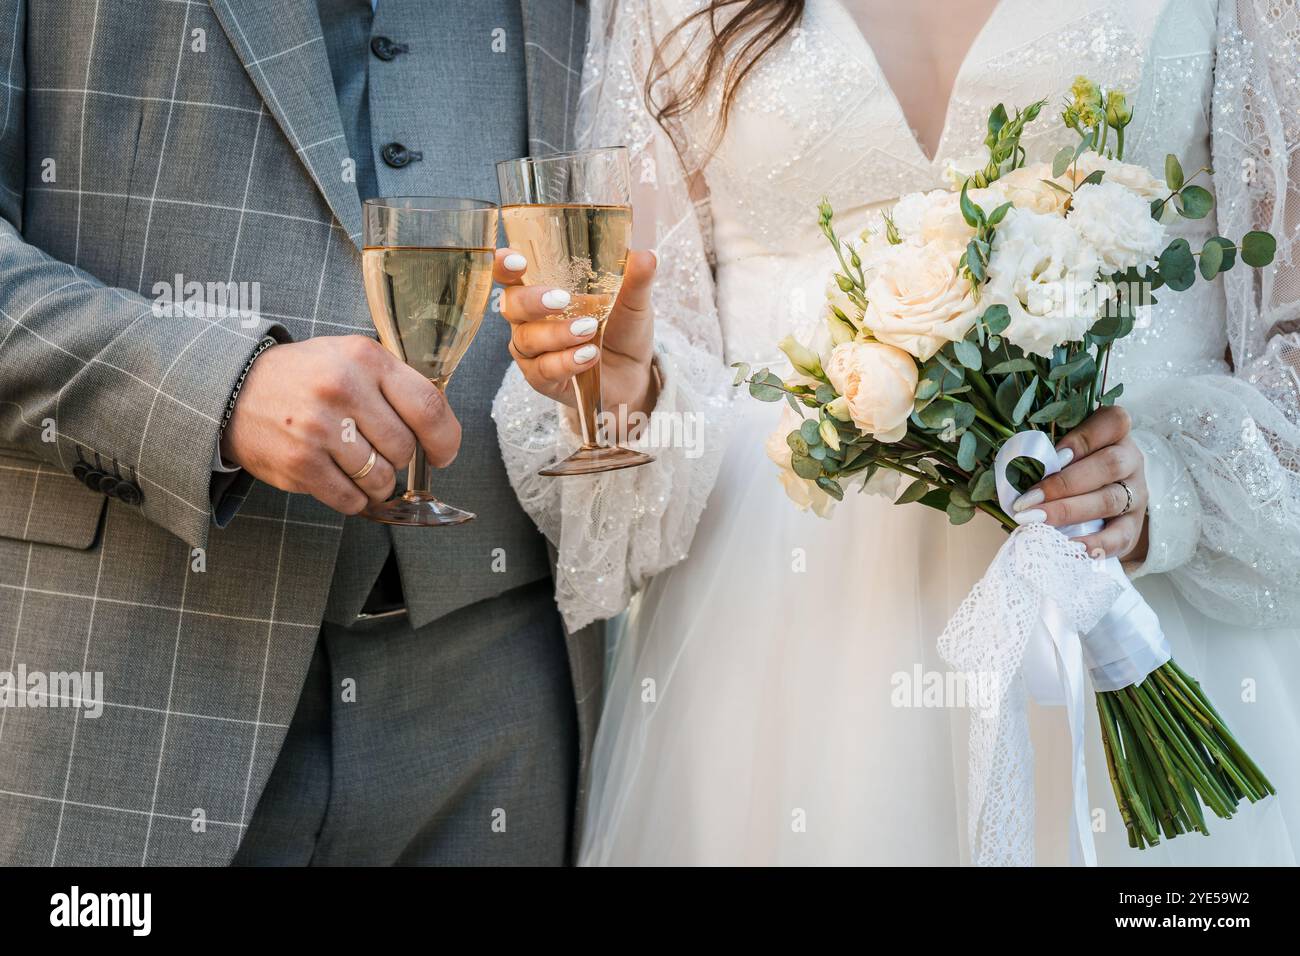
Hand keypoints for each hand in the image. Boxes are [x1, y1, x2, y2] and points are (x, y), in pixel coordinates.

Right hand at [219, 335, 460, 515]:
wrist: (234, 389)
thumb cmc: (306, 377)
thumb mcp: (350, 358)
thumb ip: (394, 385)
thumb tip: (440, 432)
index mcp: (365, 358)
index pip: (427, 406)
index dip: (445, 439)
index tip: (443, 454)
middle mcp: (343, 389)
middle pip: (404, 448)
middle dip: (398, 459)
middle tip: (376, 449)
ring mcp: (319, 427)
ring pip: (380, 478)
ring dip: (376, 483)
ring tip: (356, 465)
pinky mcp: (300, 463)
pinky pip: (350, 499)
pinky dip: (354, 499)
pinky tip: (341, 480)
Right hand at [495, 247, 658, 416]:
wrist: (633, 374)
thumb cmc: (623, 329)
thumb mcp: (634, 302)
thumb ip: (636, 279)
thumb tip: (647, 254)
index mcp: (542, 289)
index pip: (511, 273)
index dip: (505, 265)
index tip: (517, 261)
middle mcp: (529, 319)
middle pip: (511, 305)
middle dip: (532, 301)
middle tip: (562, 300)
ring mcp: (533, 351)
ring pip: (527, 340)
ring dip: (557, 334)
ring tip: (589, 330)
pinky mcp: (542, 379)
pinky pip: (543, 371)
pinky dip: (566, 362)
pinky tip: (589, 355)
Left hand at [1011, 405, 1148, 560]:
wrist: (1104, 510)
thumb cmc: (1069, 474)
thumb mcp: (1057, 458)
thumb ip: (1031, 459)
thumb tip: (979, 479)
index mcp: (1112, 434)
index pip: (1112, 422)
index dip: (1084, 438)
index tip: (1052, 455)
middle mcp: (1130, 460)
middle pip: (1109, 464)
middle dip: (1065, 483)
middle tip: (1028, 499)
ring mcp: (1136, 494)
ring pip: (1112, 499)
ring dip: (1070, 511)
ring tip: (1036, 522)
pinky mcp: (1133, 527)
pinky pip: (1121, 536)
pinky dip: (1096, 544)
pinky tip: (1071, 548)